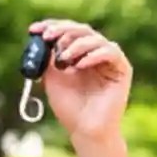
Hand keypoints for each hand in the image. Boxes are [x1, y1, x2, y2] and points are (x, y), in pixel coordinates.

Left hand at [29, 19, 131, 141]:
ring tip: (64, 57)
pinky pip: (111, 51)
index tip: (34, 30)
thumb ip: (48, 60)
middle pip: (82, 30)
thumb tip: (41, 40)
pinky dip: (94, 54)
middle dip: (62, 31)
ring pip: (95, 38)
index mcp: (78, 55)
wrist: (85, 130)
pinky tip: (80, 65)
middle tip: (48, 36)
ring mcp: (109, 60)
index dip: (51, 27)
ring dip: (76, 44)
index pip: (67, 32)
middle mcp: (94, 54)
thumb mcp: (52, 79)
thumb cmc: (70, 108)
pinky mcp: (122, 69)